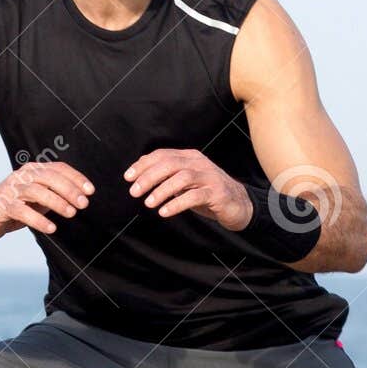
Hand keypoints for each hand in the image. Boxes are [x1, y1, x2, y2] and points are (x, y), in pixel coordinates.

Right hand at [0, 161, 93, 243]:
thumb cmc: (14, 207)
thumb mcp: (37, 198)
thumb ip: (54, 194)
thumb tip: (80, 198)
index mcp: (32, 171)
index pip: (57, 168)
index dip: (76, 178)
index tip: (90, 191)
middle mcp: (21, 176)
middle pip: (49, 177)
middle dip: (69, 190)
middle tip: (84, 204)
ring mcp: (10, 190)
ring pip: (36, 191)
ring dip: (57, 202)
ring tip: (71, 213)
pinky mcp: (2, 206)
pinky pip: (22, 211)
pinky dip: (38, 220)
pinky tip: (51, 228)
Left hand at [124, 148, 252, 231]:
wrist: (239, 204)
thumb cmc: (207, 193)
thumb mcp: (185, 182)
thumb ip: (167, 176)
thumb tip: (140, 172)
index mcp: (189, 157)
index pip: (162, 155)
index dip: (143, 165)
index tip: (128, 177)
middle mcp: (199, 163)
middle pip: (170, 164)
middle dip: (148, 177)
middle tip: (134, 192)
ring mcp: (209, 177)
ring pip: (182, 177)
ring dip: (162, 190)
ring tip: (148, 203)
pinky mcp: (217, 193)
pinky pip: (195, 196)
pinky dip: (177, 203)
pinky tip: (164, 212)